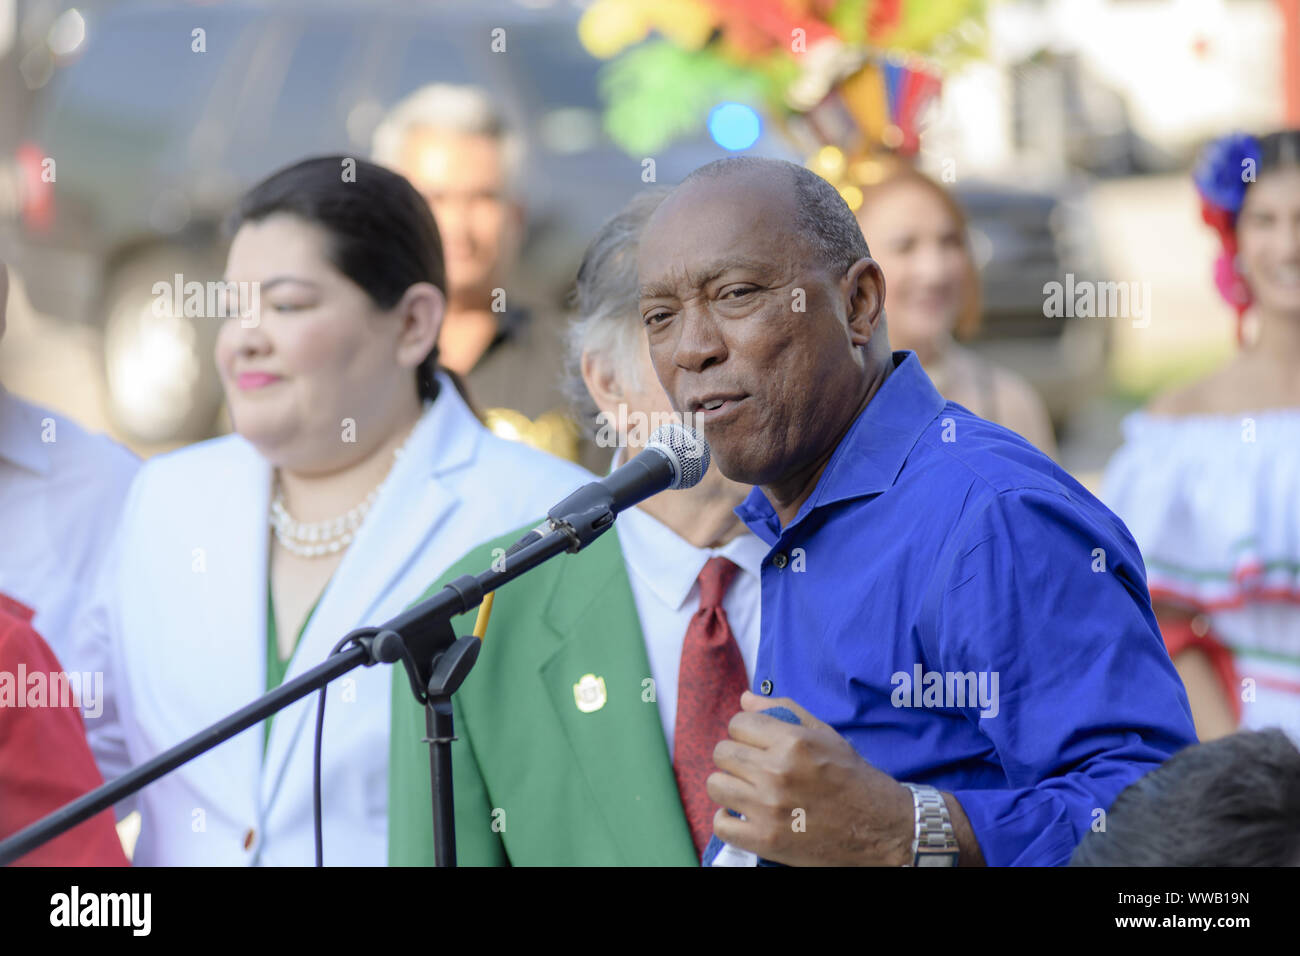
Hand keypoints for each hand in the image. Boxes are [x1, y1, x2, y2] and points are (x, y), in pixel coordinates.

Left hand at [706, 691, 914, 865]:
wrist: (877, 826)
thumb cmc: (850, 776)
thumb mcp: (824, 734)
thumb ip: (783, 710)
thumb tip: (745, 699)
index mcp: (792, 742)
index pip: (737, 723)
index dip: (745, 731)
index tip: (756, 742)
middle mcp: (777, 772)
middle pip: (722, 752)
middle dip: (734, 755)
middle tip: (751, 766)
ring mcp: (768, 808)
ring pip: (715, 784)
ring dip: (728, 785)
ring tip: (746, 789)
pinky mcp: (765, 840)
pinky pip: (721, 823)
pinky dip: (729, 819)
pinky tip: (745, 814)